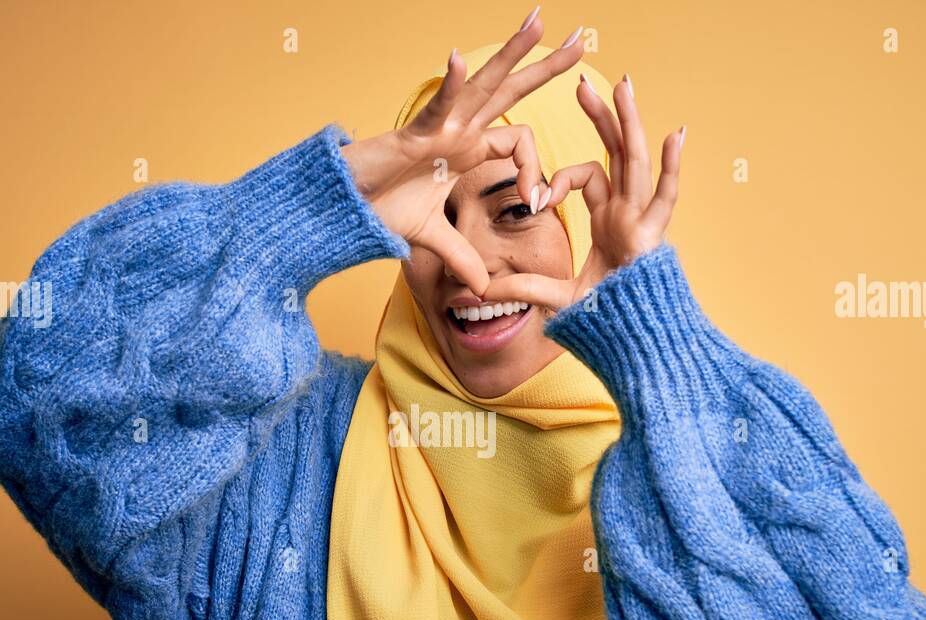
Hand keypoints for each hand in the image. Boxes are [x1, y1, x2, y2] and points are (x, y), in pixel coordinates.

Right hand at [339, 8, 584, 295]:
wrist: (344, 209)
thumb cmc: (378, 209)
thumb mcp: (431, 238)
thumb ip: (460, 256)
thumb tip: (483, 287)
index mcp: (466, 150)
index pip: (517, 142)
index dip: (535, 170)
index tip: (539, 202)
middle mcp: (458, 131)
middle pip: (510, 92)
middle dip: (545, 67)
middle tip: (581, 40)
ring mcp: (438, 128)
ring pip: (482, 84)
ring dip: (511, 53)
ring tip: (540, 21)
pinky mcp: (413, 134)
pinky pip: (435, 105)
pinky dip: (448, 84)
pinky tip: (459, 59)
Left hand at [483, 73, 683, 311]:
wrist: (630, 342)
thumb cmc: (603, 321)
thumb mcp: (554, 298)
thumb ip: (520, 288)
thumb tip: (477, 292)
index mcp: (608, 219)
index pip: (587, 176)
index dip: (559, 179)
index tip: (537, 197)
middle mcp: (627, 212)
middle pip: (615, 152)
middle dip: (602, 115)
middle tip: (583, 82)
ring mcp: (641, 221)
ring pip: (634, 161)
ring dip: (629, 121)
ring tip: (624, 84)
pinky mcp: (652, 236)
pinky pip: (665, 195)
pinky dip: (671, 167)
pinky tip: (676, 134)